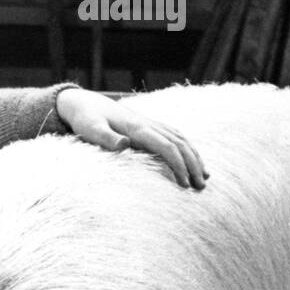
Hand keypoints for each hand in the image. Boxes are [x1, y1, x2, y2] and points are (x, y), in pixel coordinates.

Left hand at [55, 87, 208, 188]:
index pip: (166, 147)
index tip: (184, 184)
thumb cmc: (86, 119)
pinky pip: (175, 137)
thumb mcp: (91, 129)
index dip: (178, 165)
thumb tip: (124, 145)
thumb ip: (106, 138)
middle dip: (193, 165)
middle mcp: (149, 124)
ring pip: (181, 139)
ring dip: (195, 158)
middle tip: (200, 187)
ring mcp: (151, 123)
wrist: (85, 102)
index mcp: (138, 128)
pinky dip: (188, 149)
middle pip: (180, 144)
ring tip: (204, 177)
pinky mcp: (149, 126)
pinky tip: (194, 161)